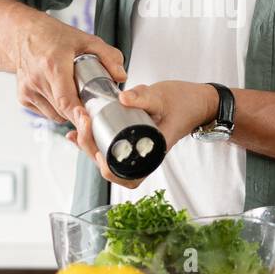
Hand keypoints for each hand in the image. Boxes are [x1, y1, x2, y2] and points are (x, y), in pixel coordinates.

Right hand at [8, 9, 125, 123]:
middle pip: (64, 111)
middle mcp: (37, 80)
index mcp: (52, 66)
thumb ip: (108, 55)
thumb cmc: (51, 36)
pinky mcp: (23, 98)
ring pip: (56, 116)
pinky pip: (46, 113)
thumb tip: (121, 76)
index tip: (89, 122)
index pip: (65, 100)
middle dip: (81, 111)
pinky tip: (60, 93)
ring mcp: (28, 91)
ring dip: (68, 111)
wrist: (22, 34)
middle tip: (92, 100)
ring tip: (73, 91)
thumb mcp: (85, 39)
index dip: (79, 115)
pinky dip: (57, 109)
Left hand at [66, 81, 219, 187]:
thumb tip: (123, 97)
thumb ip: (144, 97)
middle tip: (82, 123)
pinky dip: (93, 138)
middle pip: (109, 166)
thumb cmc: (184, 103)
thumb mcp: (162, 98)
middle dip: (89, 147)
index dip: (106, 167)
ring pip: (107, 156)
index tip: (96, 148)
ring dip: (89, 144)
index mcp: (151, 154)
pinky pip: (109, 145)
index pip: (125, 175)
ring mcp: (136, 149)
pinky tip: (81, 128)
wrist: (196, 101)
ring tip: (78, 125)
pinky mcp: (132, 139)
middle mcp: (142, 156)